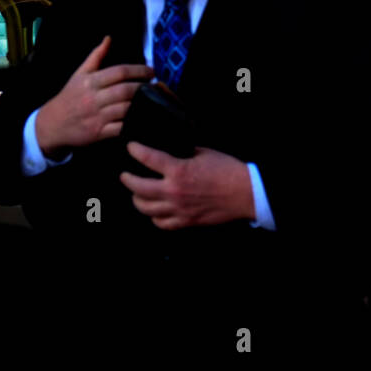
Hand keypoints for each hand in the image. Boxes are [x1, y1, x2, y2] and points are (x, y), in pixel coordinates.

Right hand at [36, 36, 152, 154]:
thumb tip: (108, 39)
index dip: (139, 70)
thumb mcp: (79, 74)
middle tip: (155, 86)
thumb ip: (96, 56)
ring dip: (142, 104)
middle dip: (143, 87)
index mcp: (90, 81)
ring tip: (153, 100)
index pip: (119, 72)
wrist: (51, 124)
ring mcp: (97, 117)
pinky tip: (142, 117)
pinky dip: (134, 123)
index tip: (151, 71)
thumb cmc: (69, 97)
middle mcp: (93, 98)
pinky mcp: (99, 133)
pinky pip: (121, 128)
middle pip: (125, 90)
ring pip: (126, 109)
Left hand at [121, 142, 255, 228]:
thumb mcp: (204, 152)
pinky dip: (154, 217)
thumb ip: (184, 151)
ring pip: (145, 208)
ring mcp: (178, 209)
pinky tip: (154, 211)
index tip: (131, 147)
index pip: (148, 158)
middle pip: (138, 188)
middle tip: (124, 175)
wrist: (245, 192)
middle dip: (127, 179)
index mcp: (178, 170)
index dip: (135, 151)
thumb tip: (173, 149)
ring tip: (136, 193)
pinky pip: (161, 223)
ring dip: (137, 199)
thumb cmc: (228, 170)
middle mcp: (174, 191)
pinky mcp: (186, 221)